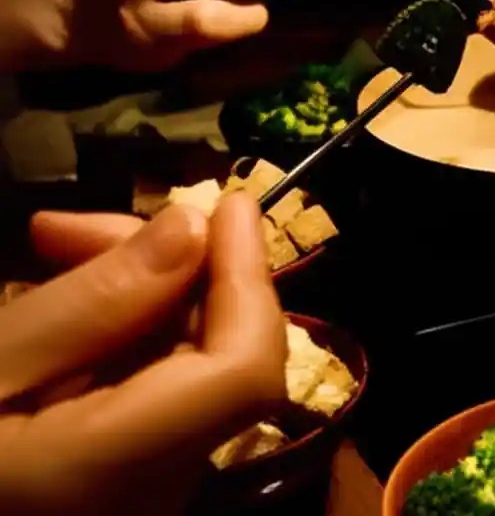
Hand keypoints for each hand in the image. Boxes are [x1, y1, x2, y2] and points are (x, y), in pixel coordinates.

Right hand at [0, 194, 285, 515]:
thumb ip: (88, 305)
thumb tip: (191, 231)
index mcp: (114, 470)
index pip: (242, 374)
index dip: (250, 281)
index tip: (226, 203)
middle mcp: (156, 492)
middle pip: (218, 358)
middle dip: (172, 270)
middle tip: (66, 228)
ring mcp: (147, 492)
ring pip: (189, 367)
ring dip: (141, 295)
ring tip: (48, 247)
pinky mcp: (127, 481)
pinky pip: (156, 392)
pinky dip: (123, 335)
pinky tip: (58, 308)